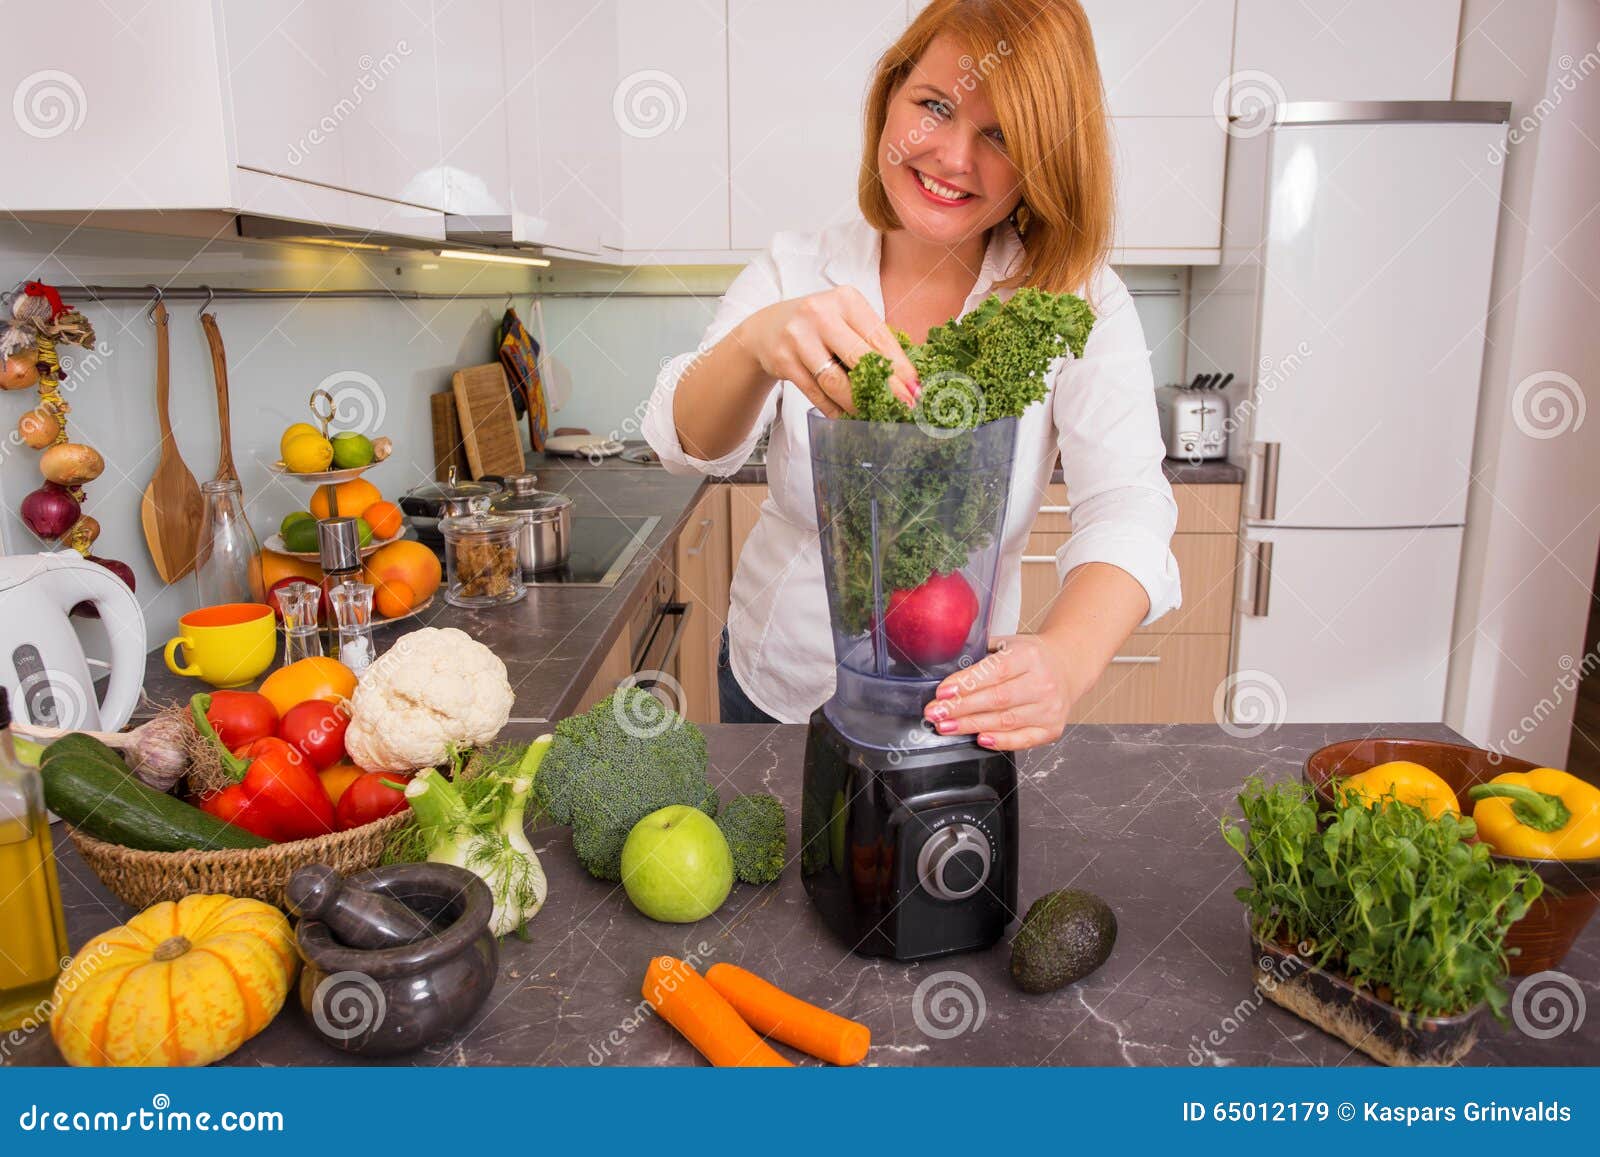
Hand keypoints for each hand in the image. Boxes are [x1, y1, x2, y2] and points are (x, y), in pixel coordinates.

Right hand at [733, 286, 919, 416]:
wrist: (767, 328)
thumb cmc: (818, 326)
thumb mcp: (845, 319)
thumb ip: (872, 341)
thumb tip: (908, 380)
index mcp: (845, 299)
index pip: (880, 337)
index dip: (900, 367)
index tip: (915, 389)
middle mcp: (821, 314)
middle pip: (860, 358)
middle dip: (886, 387)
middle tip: (904, 408)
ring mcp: (799, 337)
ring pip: (836, 381)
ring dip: (858, 403)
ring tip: (875, 415)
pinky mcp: (784, 360)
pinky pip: (816, 393)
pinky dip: (834, 409)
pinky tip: (847, 417)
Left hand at [922, 634, 1080, 750]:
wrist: (1067, 667)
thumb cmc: (1030, 657)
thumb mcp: (1009, 644)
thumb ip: (981, 654)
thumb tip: (943, 669)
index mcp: (1030, 656)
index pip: (995, 671)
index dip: (967, 684)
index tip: (942, 692)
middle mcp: (1043, 682)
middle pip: (997, 699)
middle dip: (961, 708)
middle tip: (935, 713)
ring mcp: (1049, 708)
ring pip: (1005, 721)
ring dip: (971, 726)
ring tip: (946, 726)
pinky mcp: (1051, 728)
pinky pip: (1023, 739)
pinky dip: (1000, 741)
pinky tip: (980, 739)